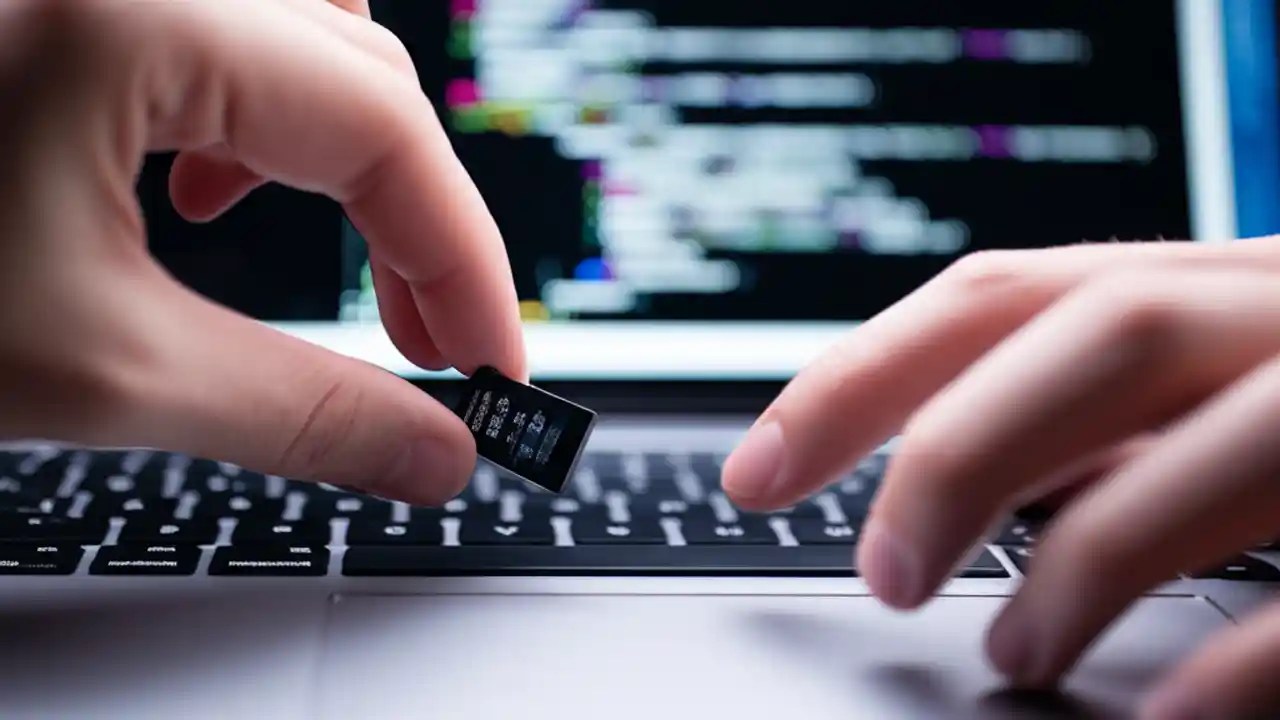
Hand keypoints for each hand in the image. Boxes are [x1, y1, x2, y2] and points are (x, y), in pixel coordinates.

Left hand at [0, 0, 525, 504]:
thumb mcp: (98, 368)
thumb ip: (293, 410)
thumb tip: (431, 452)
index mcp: (137, 13)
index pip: (381, 124)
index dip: (464, 259)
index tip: (496, 366)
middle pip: (361, 73)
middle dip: (415, 222)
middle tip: (432, 346)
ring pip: (308, 35)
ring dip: (345, 151)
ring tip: (331, 254)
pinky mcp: (82, 13)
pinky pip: (226, 29)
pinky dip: (260, 113)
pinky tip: (208, 186)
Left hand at [723, 239, 1279, 718]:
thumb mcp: (1216, 383)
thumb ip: (1104, 415)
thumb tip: (967, 478)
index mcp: (1220, 284)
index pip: (1005, 295)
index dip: (860, 379)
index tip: (758, 473)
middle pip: (1109, 329)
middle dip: (968, 448)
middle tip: (886, 573)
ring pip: (1233, 436)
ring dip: (1093, 553)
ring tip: (1013, 654)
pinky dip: (1244, 657)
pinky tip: (1165, 714)